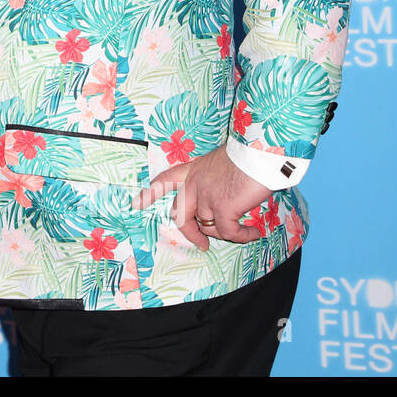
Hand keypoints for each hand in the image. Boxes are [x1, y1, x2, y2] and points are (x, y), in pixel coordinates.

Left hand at [132, 146, 270, 250]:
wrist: (260, 152)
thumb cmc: (249, 154)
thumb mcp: (222, 163)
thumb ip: (215, 179)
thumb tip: (224, 197)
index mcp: (194, 170)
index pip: (165, 181)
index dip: (150, 193)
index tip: (136, 204)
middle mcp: (195, 183)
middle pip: (181, 214)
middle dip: (191, 233)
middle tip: (202, 245)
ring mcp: (206, 197)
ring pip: (208, 227)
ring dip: (227, 233)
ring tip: (245, 232)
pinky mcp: (222, 208)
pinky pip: (229, 232)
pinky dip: (242, 236)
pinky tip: (253, 233)